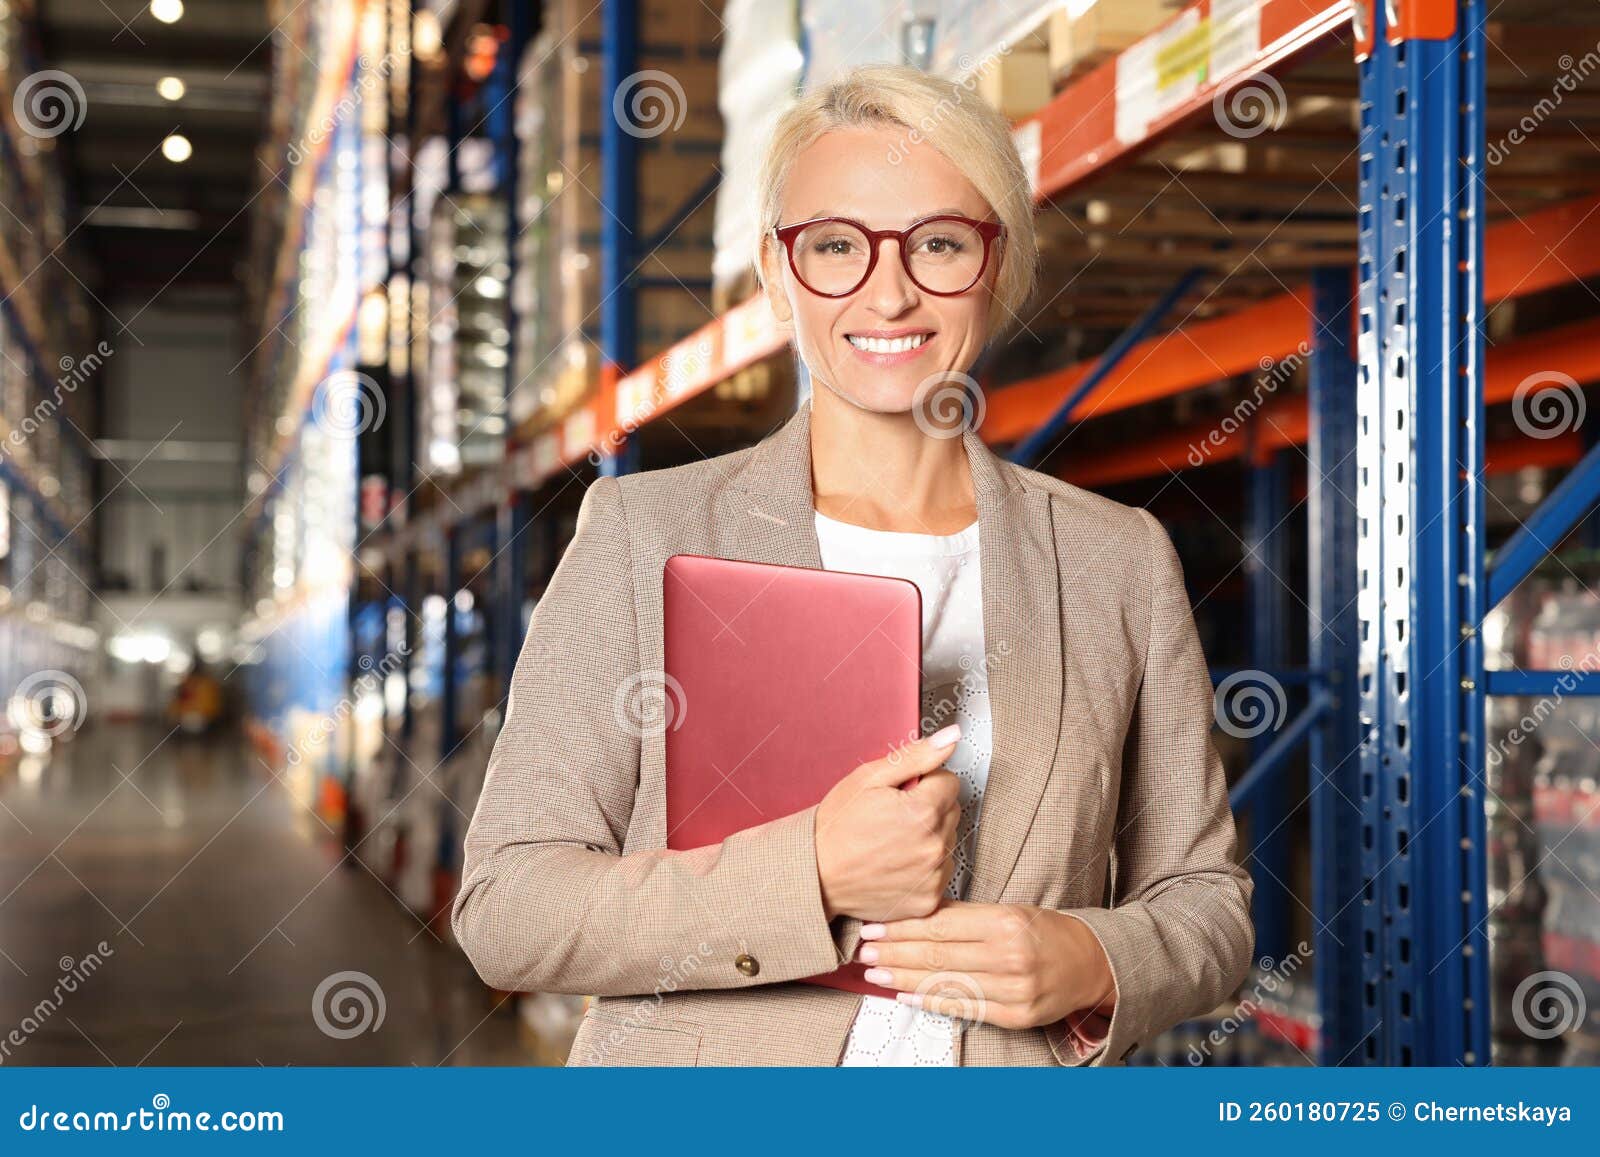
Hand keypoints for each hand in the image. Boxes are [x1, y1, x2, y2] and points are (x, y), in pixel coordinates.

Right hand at [814, 726, 962, 922]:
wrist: (815, 874)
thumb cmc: (837, 827)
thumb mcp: (869, 779)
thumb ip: (917, 756)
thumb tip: (952, 737)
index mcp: (923, 811)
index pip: (949, 782)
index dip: (924, 782)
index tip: (902, 793)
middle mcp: (933, 846)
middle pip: (951, 812)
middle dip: (929, 808)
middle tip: (894, 816)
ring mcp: (933, 876)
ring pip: (947, 842)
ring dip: (928, 838)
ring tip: (893, 842)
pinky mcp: (928, 900)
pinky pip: (940, 873)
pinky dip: (925, 868)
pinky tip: (898, 864)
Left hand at [853, 899, 1115, 1030]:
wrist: (1093, 964)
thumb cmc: (1046, 932)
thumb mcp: (1010, 910)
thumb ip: (966, 916)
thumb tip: (916, 915)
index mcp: (1006, 921)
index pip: (940, 925)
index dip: (902, 928)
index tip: (874, 927)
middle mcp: (1010, 956)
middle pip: (938, 955)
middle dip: (894, 954)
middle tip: (864, 953)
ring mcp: (1015, 990)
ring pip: (947, 983)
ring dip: (904, 979)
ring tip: (875, 974)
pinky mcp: (1017, 1016)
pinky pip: (966, 1009)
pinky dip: (932, 1002)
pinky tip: (906, 995)